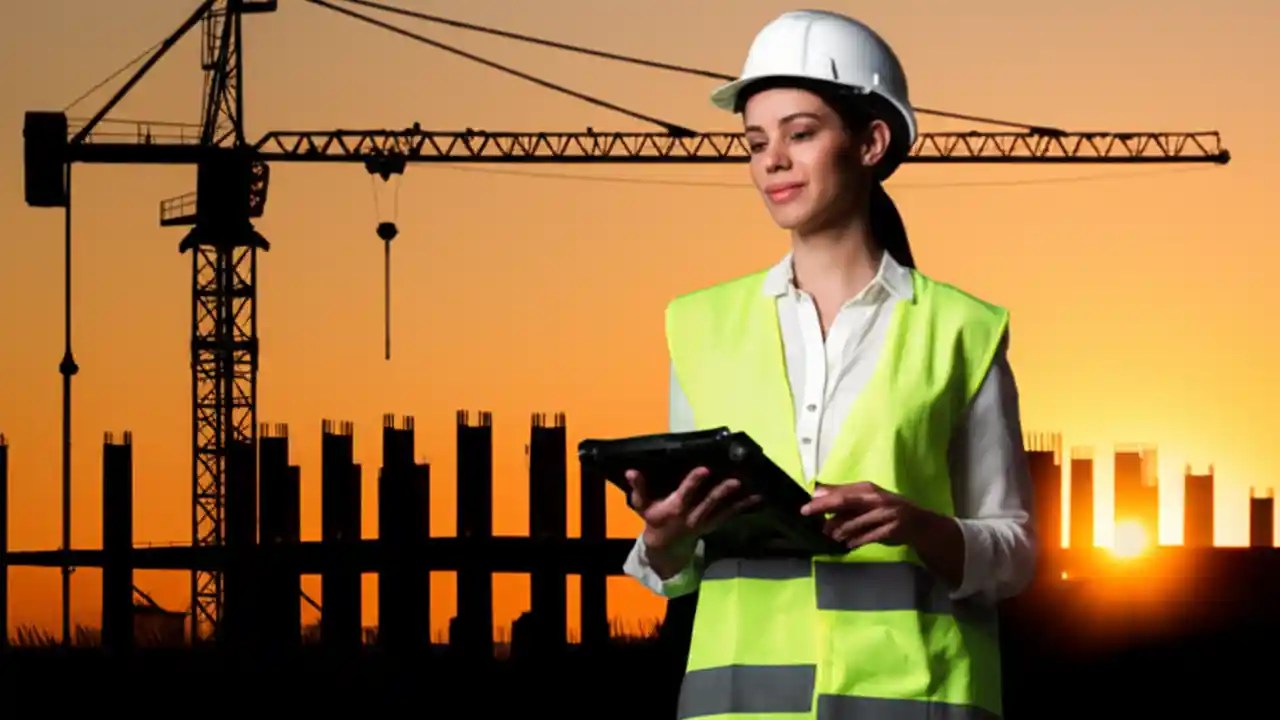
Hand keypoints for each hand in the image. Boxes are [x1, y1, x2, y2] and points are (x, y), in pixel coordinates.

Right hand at [627, 466, 760, 553]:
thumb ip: (639, 488)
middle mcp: (692, 515)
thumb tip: (632, 471)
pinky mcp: (714, 523)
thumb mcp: (642, 505)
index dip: (694, 482)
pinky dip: (745, 507)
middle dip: (721, 492)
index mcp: (674, 508)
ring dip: (739, 501)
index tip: (704, 469)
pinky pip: (731, 515)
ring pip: (724, 510)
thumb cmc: (654, 519)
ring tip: (754, 491)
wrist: (665, 546)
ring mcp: (706, 521)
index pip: (685, 494)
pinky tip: (759, 498)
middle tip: (735, 481)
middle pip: (709, 503)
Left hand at [800, 481, 924, 549]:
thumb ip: (843, 495)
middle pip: (845, 502)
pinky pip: (869, 536)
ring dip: (839, 530)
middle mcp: (876, 498)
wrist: (919, 523)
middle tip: (808, 516)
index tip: (805, 507)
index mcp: (868, 489)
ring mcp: (885, 514)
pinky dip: (856, 541)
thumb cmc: (887, 508)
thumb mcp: (867, 498)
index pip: (841, 493)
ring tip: (831, 536)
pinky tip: (848, 544)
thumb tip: (817, 492)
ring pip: (855, 522)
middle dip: (824, 508)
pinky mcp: (891, 530)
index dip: (822, 500)